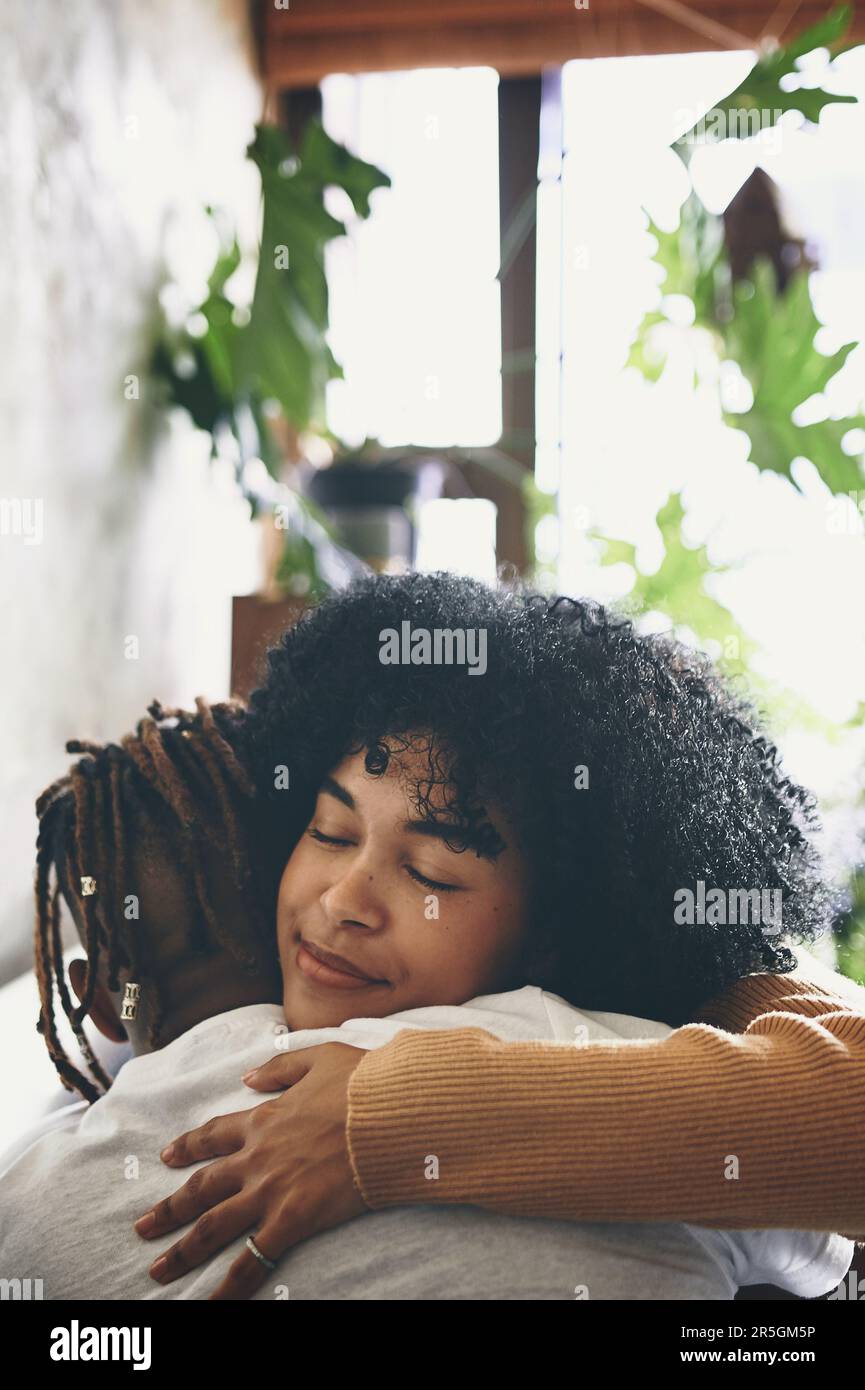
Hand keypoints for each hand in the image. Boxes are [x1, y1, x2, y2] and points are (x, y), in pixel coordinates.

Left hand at [132, 1042, 367, 1298]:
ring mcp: (271, 1190)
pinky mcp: (293, 1219)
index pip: (213, 1136)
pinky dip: (231, 1284)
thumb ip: (279, 1068)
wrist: (390, 1113)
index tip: (167, 1157)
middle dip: (168, 1209)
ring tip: (158, 1271)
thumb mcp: (318, 1058)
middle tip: (142, 1227)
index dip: (187, 1147)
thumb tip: (248, 1075)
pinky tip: (213, 1301)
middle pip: (201, 1188)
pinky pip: (253, 1259)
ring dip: (182, 1251)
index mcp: (262, 1120)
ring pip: (213, 1227)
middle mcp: (257, 1158)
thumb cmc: (362, 1083)